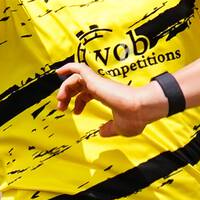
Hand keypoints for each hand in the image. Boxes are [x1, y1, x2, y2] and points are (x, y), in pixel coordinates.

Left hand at [54, 63, 168, 136]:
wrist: (140, 110)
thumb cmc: (135, 118)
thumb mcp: (119, 128)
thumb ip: (109, 129)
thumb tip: (101, 132)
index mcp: (107, 96)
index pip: (88, 93)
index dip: (79, 102)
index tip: (75, 112)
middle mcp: (102, 87)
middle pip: (79, 85)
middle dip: (67, 95)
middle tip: (60, 106)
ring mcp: (99, 82)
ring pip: (76, 78)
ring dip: (65, 88)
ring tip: (59, 100)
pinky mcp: (96, 79)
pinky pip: (79, 68)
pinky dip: (68, 67)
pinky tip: (59, 71)